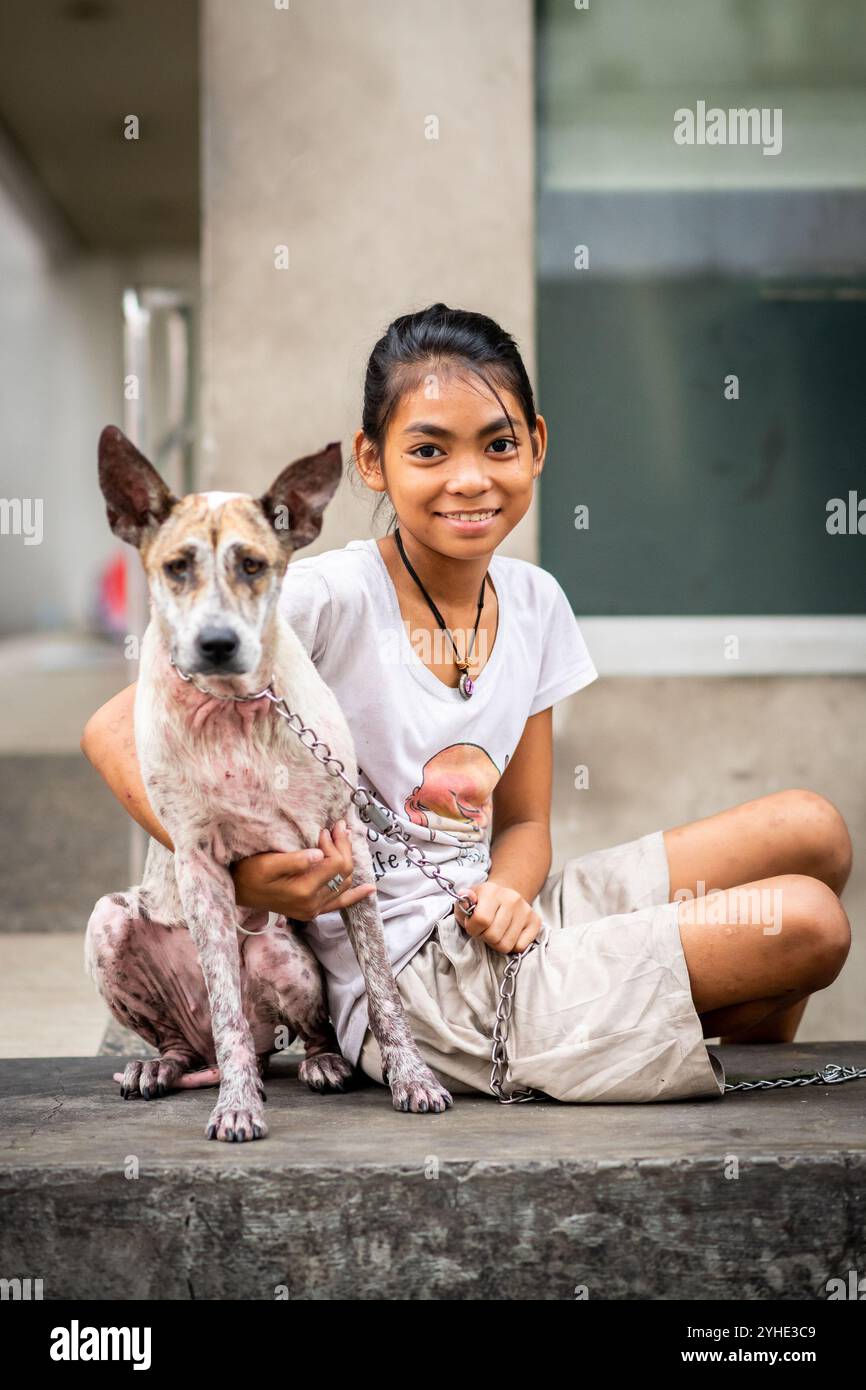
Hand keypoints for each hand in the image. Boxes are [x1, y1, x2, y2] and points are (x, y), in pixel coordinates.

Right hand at [231, 819, 375, 919]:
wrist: (238, 892)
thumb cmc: (248, 874)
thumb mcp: (266, 864)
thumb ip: (294, 860)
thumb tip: (318, 853)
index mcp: (303, 891)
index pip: (334, 863)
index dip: (334, 843)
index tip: (325, 829)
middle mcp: (312, 904)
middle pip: (343, 872)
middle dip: (344, 847)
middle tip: (338, 828)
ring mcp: (314, 909)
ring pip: (344, 883)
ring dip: (348, 861)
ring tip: (344, 840)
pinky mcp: (313, 910)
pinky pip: (340, 904)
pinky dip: (355, 895)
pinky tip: (369, 889)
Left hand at [453, 879, 542, 954]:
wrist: (506, 894)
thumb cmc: (482, 903)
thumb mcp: (467, 901)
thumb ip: (462, 902)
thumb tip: (464, 896)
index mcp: (491, 891)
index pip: (481, 920)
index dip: (473, 929)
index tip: (473, 926)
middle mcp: (512, 899)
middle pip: (494, 936)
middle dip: (485, 938)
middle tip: (485, 931)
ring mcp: (526, 910)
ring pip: (507, 945)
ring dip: (497, 944)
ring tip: (495, 933)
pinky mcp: (536, 921)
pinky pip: (521, 947)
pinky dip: (512, 946)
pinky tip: (508, 935)